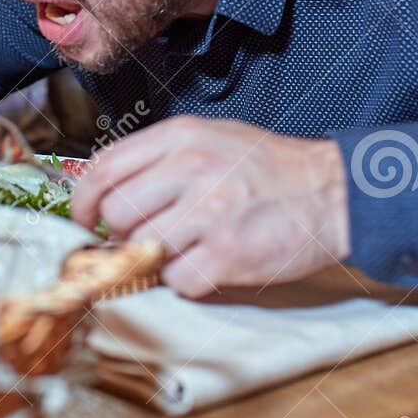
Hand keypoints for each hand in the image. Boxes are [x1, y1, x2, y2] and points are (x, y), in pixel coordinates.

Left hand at [70, 117, 350, 296]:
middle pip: (118, 214)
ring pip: (142, 249)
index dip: (83, 202)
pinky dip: (187, 280)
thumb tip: (105, 195)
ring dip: (157, 258)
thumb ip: (159, 160)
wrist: (334, 192)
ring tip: (186, 247)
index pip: (104, 168)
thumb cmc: (268, 169)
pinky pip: (177, 280)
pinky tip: (211, 263)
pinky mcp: (227, 254)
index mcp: (181, 137)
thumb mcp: (211, 139)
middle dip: (125, 234)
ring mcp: (209, 213)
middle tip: (149, 237)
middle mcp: (192, 169)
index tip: (84, 220)